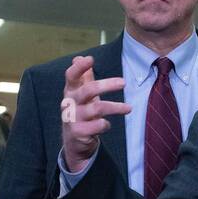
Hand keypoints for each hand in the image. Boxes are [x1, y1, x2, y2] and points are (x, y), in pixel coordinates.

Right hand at [61, 55, 129, 171]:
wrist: (74, 141)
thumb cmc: (81, 112)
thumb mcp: (82, 95)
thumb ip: (83, 77)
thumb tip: (80, 57)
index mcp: (70, 91)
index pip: (71, 76)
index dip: (79, 67)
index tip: (90, 59)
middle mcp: (69, 103)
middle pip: (88, 90)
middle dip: (107, 85)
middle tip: (124, 83)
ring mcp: (72, 118)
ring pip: (96, 109)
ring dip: (115, 107)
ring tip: (129, 108)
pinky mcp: (77, 132)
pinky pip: (96, 126)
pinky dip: (104, 124)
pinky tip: (107, 125)